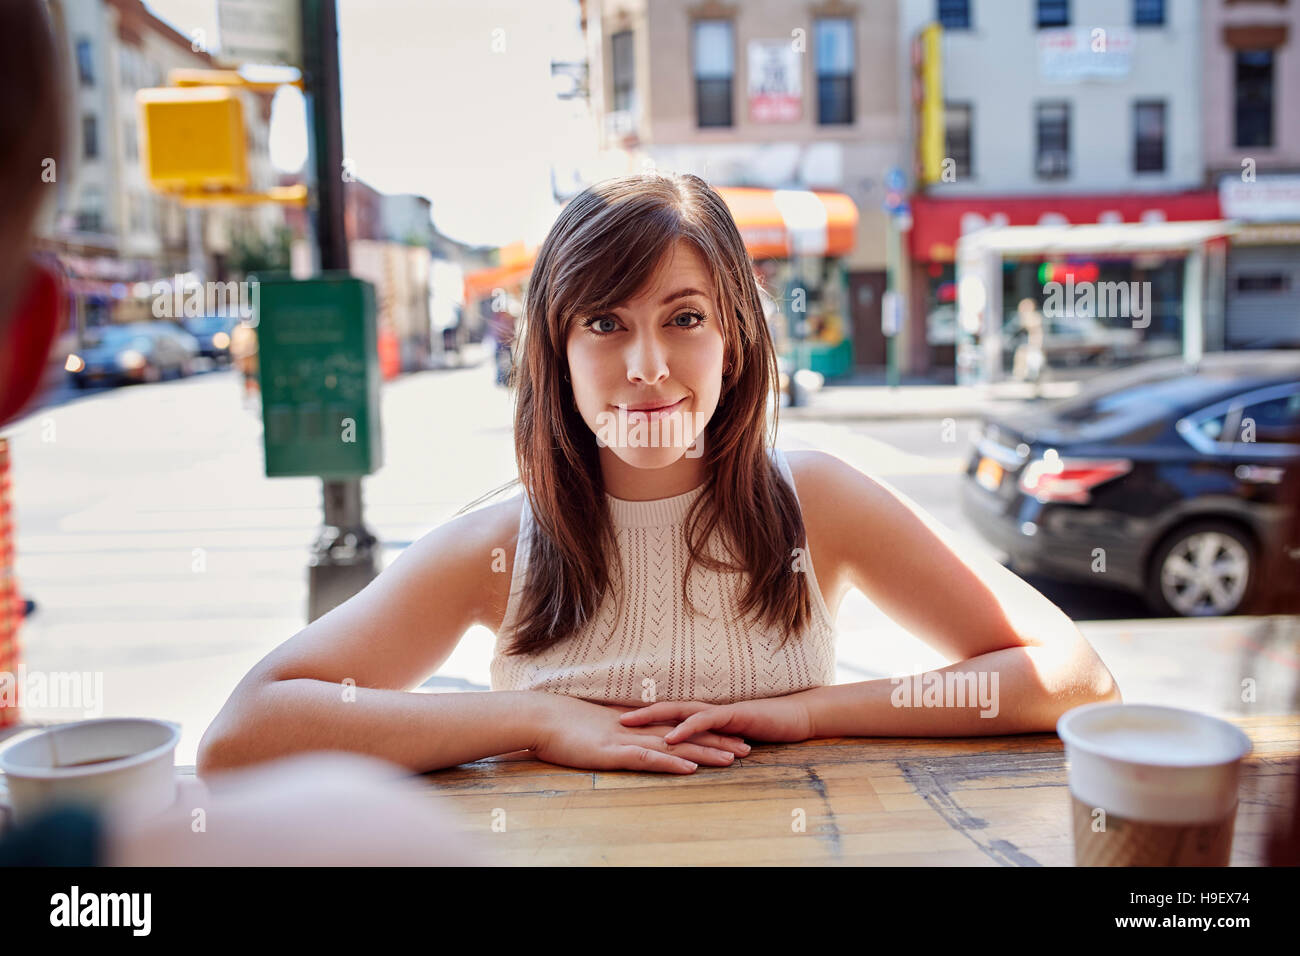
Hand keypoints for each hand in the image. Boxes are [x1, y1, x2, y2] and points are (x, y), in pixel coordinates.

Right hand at [531, 695, 751, 774]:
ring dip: (705, 752)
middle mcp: (640, 730)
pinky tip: (690, 768)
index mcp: (638, 725)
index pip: (680, 727)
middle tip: (748, 747)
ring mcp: (629, 741)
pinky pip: (648, 759)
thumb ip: (618, 733)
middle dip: (718, 741)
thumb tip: (632, 736)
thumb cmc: (564, 726)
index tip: (731, 735)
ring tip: (733, 758)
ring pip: (675, 747)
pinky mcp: (614, 752)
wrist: (541, 718)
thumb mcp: (598, 730)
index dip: (707, 731)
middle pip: (686, 735)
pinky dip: (671, 763)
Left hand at [618, 695, 814, 744]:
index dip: (641, 714)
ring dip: (652, 717)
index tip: (612, 717)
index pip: (666, 712)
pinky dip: (686, 728)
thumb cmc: (764, 727)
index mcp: (703, 713)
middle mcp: (705, 708)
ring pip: (678, 710)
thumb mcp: (730, 736)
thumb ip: (709, 739)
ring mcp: (718, 710)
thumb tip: (687, 749)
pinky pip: (705, 720)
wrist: (795, 717)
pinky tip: (670, 737)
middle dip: (635, 711)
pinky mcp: (733, 715)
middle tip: (606, 716)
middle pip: (663, 706)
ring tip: (627, 723)